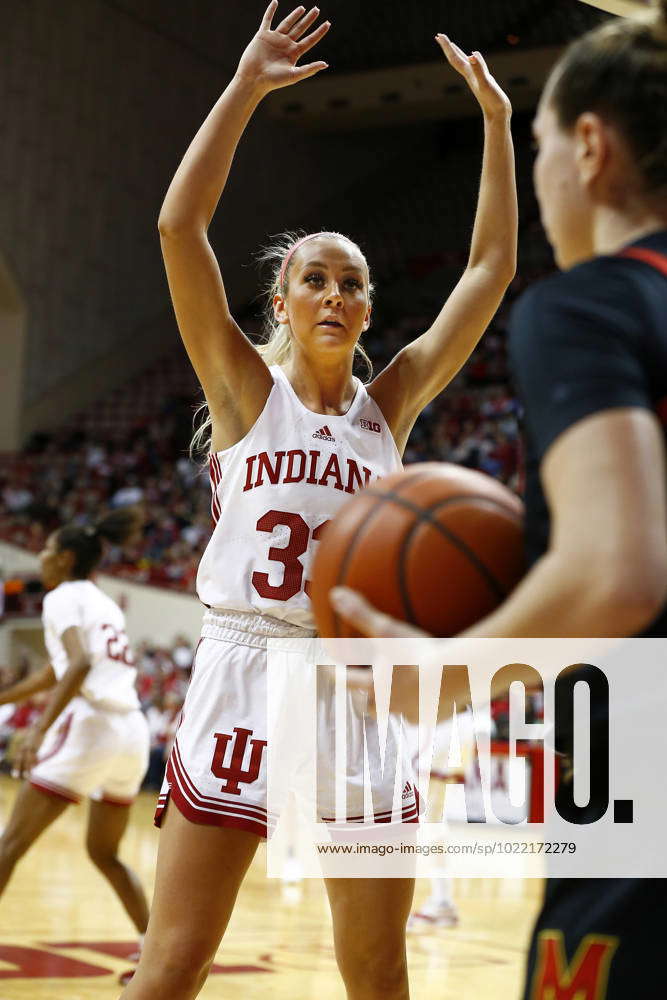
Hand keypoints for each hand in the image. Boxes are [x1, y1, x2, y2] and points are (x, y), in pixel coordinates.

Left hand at [15, 724, 44, 777]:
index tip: (14, 774)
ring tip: (27, 776)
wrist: (39, 728)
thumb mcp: (27, 741)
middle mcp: (23, 748)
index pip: (17, 759)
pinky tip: (35, 767)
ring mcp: (29, 748)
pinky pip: (34, 757)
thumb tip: (26, 752)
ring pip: (27, 761)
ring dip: (27, 769)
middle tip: (15, 777)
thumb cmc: (34, 734)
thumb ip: (26, 747)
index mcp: (21, 747)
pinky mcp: (35, 748)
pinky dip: (34, 763)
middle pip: (19, 760)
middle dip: (18, 769)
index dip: (15, 767)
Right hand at [237, 2, 329, 96]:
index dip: (319, 32)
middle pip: (300, 29)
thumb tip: (325, 64)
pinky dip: (270, 11)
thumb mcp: (294, 75)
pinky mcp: (263, 35)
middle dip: (309, 19)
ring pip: (287, 23)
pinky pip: (267, 20)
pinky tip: (275, 2)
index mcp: (294, 53)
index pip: (309, 40)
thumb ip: (310, 69)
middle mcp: (286, 45)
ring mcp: (275, 39)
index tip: (328, 23)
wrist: (254, 79)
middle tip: (317, 9)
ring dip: (294, 15)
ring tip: (303, 8)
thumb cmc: (274, 81)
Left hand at [330, 587, 428, 722]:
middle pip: (367, 706)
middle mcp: (388, 704)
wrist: (454, 676)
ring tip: (398, 694)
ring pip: (394, 712)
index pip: (345, 681)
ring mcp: (411, 713)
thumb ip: (360, 613)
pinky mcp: (432, 718)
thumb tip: (335, 595)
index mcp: (373, 685)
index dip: (335, 675)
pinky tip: (430, 697)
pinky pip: (422, 716)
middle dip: (363, 698)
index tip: (330, 670)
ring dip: (392, 704)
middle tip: (364, 688)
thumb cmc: (417, 653)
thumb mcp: (387, 630)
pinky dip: (422, 708)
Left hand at [436, 34, 510, 118]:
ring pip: (464, 63)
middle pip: (456, 59)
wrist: (498, 115)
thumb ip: (479, 69)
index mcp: (469, 74)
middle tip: (439, 36)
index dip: (447, 46)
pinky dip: (473, 59)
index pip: (455, 58)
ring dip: (458, 53)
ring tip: (452, 45)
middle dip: (448, 47)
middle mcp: (470, 75)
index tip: (438, 36)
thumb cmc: (492, 101)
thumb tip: (471, 55)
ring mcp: (477, 78)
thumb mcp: (486, 83)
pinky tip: (473, 57)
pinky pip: (476, 66)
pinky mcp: (484, 81)